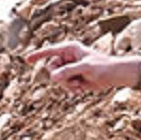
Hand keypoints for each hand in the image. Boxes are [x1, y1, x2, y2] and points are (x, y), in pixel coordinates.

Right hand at [23, 41, 138, 92]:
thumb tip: (53, 77)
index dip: (38, 55)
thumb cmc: (103, 67)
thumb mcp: (86, 68)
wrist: (114, 75)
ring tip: (79, 86)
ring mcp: (69, 68)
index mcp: (70, 49)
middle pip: (51, 68)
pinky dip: (70, 89)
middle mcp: (68, 57)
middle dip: (60, 77)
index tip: (27, 60)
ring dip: (66, 85)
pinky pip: (64, 85)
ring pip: (57, 79)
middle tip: (73, 81)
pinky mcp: (73, 77)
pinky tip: (80, 90)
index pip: (50, 51)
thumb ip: (69, 71)